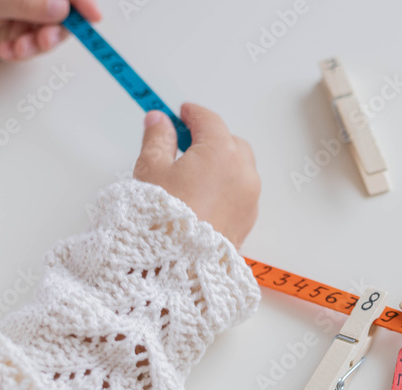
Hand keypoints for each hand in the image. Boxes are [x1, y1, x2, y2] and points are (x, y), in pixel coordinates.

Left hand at [0, 0, 101, 60]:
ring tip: (20, 46)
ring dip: (38, 44)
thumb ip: (29, 2)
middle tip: (46, 38)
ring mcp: (24, 17)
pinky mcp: (17, 38)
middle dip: (57, 30)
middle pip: (63, 14)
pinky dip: (23, 52)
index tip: (92, 17)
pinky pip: (33, 49)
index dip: (83, 3)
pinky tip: (8, 49)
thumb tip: (61, 8)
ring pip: (50, 34)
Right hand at [134, 104, 260, 247]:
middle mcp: (243, 173)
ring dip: (222, 164)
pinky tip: (205, 196)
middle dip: (212, 139)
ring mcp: (249, 199)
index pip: (210, 121)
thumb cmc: (164, 218)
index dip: (193, 114)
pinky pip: (241, 194)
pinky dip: (227, 188)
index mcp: (222, 152)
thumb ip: (157, 139)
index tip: (182, 113)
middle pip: (231, 143)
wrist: (178, 263)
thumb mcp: (151, 169)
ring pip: (240, 170)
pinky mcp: (248, 221)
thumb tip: (159, 121)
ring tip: (195, 172)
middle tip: (186, 142)